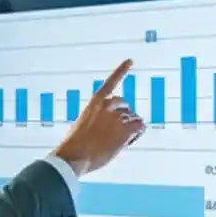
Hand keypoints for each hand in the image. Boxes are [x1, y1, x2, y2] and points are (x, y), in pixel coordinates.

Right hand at [51, 60, 146, 175]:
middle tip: (114, 135)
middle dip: (124, 118)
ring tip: (115, 143)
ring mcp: (119, 116)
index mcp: (96, 101)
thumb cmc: (75, 144)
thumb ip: (96, 118)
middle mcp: (109, 105)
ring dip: (129, 130)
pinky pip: (140, 127)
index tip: (130, 60)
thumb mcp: (82, 123)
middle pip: (126, 106)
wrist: (75, 155)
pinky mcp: (127, 128)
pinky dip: (136, 135)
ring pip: (134, 119)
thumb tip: (108, 127)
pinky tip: (126, 143)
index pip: (111, 82)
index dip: (121, 70)